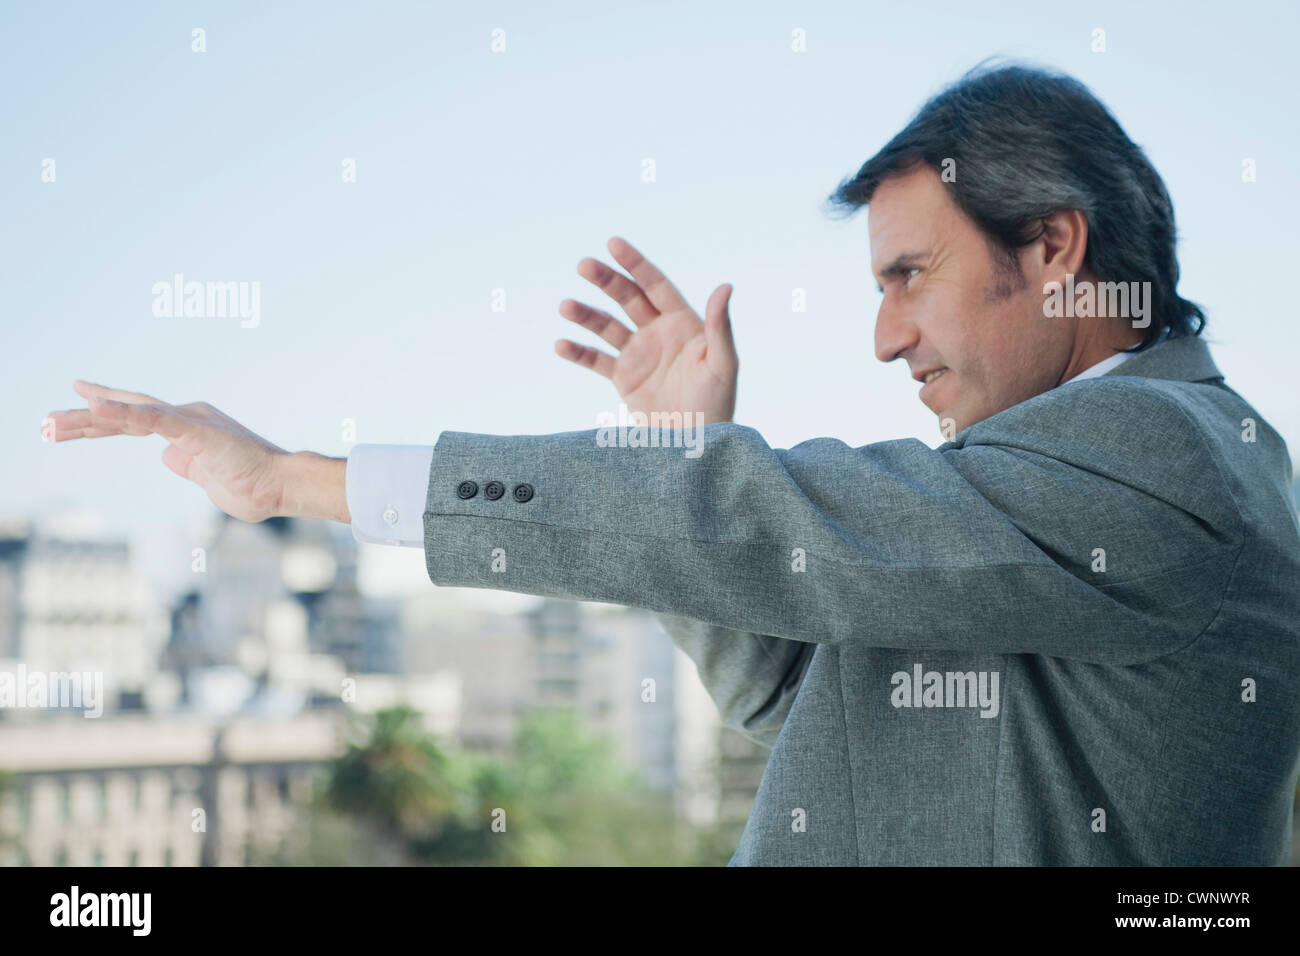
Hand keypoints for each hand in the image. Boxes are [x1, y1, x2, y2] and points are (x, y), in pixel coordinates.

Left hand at [42, 381, 334, 523]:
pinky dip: (121, 413)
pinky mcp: (196, 430)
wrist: (284, 487)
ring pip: (130, 413)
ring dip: (88, 418)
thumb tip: (169, 457)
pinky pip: (151, 419)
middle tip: (45, 424)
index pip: (136, 421)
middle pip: (125, 412)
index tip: (71, 417)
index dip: (102, 419)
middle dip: (83, 419)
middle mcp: (187, 417)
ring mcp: (190, 421)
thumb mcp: (209, 479)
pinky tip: (94, 407)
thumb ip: (189, 466)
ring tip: (51, 424)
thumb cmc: (256, 489)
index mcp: (190, 429)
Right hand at [556, 237, 738, 423]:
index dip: (636, 264)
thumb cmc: (717, 405)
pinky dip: (579, 352)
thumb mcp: (723, 365)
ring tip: (566, 306)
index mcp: (683, 323)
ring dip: (586, 315)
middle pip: (627, 298)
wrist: (694, 443)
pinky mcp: (623, 377)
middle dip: (606, 281)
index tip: (613, 244)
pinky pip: (596, 360)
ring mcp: (639, 354)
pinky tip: (562, 345)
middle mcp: (658, 332)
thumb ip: (720, 327)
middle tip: (584, 265)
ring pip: (607, 326)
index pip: (656, 285)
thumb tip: (725, 286)